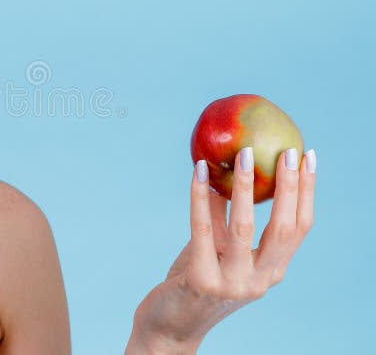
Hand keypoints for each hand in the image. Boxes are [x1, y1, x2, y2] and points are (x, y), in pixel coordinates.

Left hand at [130, 147, 316, 351]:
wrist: (169, 325)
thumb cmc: (195, 280)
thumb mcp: (217, 249)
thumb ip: (224, 219)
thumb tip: (222, 171)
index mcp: (271, 271)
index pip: (300, 229)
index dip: (307, 192)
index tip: (308, 157)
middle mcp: (258, 280)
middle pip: (283, 228)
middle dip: (288, 186)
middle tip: (285, 151)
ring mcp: (231, 283)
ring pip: (245, 228)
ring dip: (245, 187)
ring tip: (243, 154)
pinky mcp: (200, 280)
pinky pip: (202, 229)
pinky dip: (200, 196)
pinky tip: (197, 171)